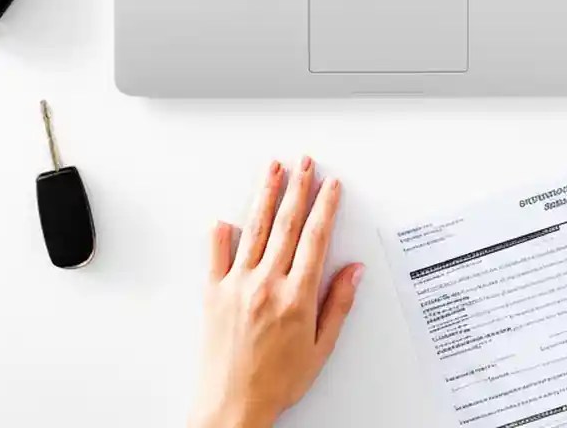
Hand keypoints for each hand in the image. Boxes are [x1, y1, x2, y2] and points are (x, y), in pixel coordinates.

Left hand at [190, 157, 364, 427]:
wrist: (232, 405)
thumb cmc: (277, 382)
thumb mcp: (321, 347)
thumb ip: (338, 304)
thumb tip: (353, 270)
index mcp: (296, 296)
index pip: (316, 238)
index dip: (326, 207)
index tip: (331, 186)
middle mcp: (266, 284)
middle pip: (287, 224)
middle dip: (298, 188)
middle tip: (305, 163)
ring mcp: (237, 285)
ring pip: (254, 229)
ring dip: (265, 195)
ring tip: (273, 170)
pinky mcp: (213, 293)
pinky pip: (216, 254)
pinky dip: (221, 233)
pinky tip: (227, 215)